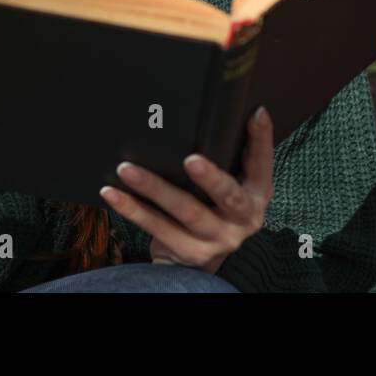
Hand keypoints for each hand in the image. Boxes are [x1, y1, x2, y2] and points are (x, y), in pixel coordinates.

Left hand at [101, 106, 274, 273]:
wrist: (197, 264)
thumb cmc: (211, 208)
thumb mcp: (228, 187)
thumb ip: (227, 158)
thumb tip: (206, 112)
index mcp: (257, 195)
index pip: (263, 164)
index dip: (262, 139)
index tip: (256, 114)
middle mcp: (244, 220)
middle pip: (228, 196)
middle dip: (211, 178)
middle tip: (191, 160)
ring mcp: (217, 239)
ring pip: (186, 211)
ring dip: (154, 188)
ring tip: (127, 169)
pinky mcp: (189, 252)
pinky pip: (156, 227)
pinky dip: (132, 209)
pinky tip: (112, 193)